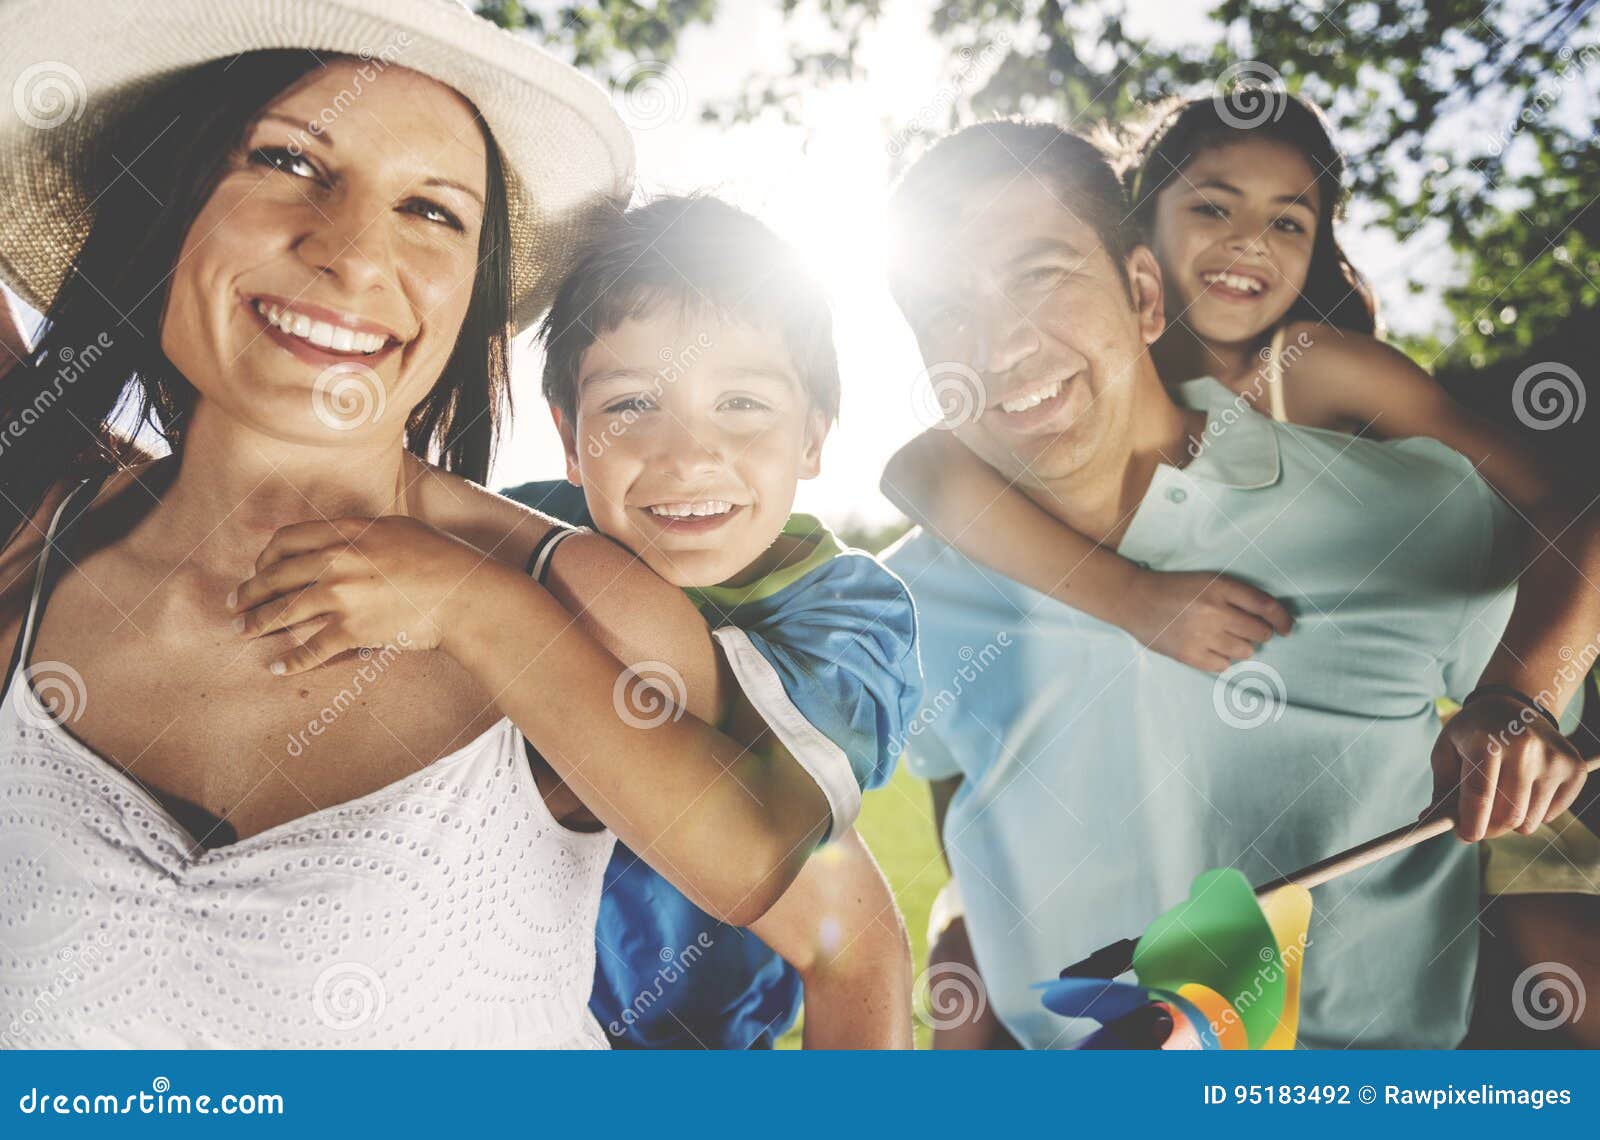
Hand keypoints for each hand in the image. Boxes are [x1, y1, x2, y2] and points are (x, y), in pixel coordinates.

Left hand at [230, 515, 489, 674]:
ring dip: (257, 622)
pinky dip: (290, 662)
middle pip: (275, 575)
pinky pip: (311, 648)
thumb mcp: (400, 530)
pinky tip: (276, 668)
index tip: (258, 569)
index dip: (265, 557)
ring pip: (284, 610)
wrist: (467, 595)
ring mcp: (342, 595)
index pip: (286, 540)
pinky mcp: (353, 629)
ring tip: (242, 631)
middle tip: (235, 603)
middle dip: (249, 591)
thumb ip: (364, 534)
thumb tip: (345, 540)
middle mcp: (336, 560)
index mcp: (347, 531)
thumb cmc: (444, 560)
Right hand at [1123, 569, 1292, 672]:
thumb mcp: (1208, 581)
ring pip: (1244, 651)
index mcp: (1220, 587)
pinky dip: (1222, 659)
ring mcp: (1201, 634)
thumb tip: (1270, 621)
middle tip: (1244, 630)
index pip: (1266, 606)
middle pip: (1259, 632)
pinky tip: (1210, 648)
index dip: (1282, 620)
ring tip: (1223, 638)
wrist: (1135, 599)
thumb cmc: (1175, 589)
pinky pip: (1223, 665)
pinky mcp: (1189, 654)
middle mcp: (1214, 611)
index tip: (1287, 629)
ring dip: (1241, 647)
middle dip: (1258, 633)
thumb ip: (1238, 596)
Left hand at [1427, 694, 1587, 840]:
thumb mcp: (1447, 750)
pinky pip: (1551, 816)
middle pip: (1507, 815)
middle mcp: (1524, 748)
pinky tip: (1524, 790)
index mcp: (1486, 741)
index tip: (1463, 836)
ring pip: (1529, 822)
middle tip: (1477, 825)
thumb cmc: (1473, 733)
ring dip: (1510, 823)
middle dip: (1488, 830)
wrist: (1514, 706)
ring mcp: (1553, 759)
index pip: (1479, 794)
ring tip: (1500, 798)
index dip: (1470, 824)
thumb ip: (1441, 789)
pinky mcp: (1574, 769)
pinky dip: (1534, 814)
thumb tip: (1430, 821)